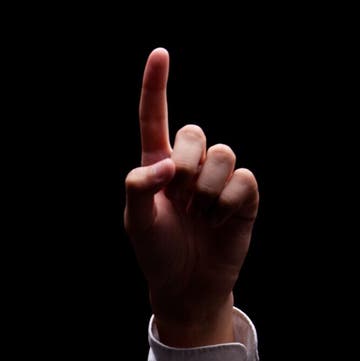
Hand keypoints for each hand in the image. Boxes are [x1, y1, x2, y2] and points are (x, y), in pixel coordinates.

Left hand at [124, 48, 258, 345]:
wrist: (187, 286)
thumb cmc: (158, 252)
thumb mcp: (137, 222)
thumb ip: (138, 186)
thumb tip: (165, 164)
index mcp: (158, 165)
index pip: (155, 118)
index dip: (156, 86)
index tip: (159, 53)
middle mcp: (189, 166)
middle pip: (195, 132)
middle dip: (186, 164)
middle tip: (180, 200)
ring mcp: (218, 181)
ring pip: (223, 154)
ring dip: (208, 189)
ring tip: (199, 216)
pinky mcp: (243, 198)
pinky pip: (244, 180)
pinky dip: (229, 203)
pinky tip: (219, 222)